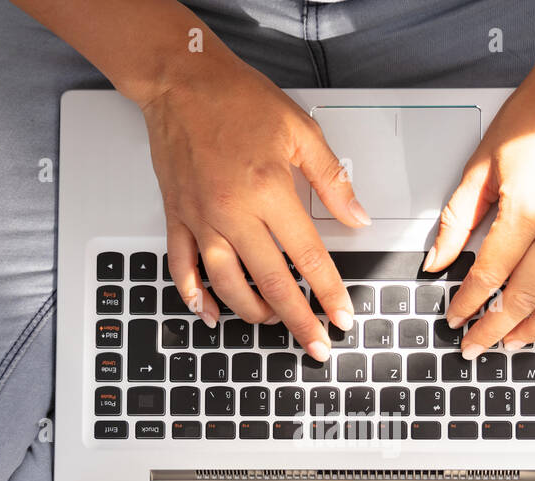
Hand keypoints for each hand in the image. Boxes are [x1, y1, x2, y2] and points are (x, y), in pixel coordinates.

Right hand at [141, 55, 370, 360]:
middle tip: (316, 345)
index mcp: (268, 192)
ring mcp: (201, 219)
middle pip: (271, 283)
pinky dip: (193, 295)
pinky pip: (181, 267)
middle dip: (298, 321)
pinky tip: (209, 313)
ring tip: (273, 323)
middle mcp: (233, 213)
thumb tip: (357, 218)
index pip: (308, 258)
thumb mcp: (300, 131)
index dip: (328, 294)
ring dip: (252, 313)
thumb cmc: (238, 99)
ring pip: (227, 285)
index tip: (342, 317)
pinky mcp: (177, 217)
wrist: (181, 81)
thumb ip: (332, 181)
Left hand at [425, 76, 534, 358]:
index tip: (456, 320)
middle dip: (495, 328)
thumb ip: (457, 220)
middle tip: (477, 346)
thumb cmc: (534, 119)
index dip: (468, 304)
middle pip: (526, 296)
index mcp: (527, 211)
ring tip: (517, 340)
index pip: (490, 275)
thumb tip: (437, 262)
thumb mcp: (481, 166)